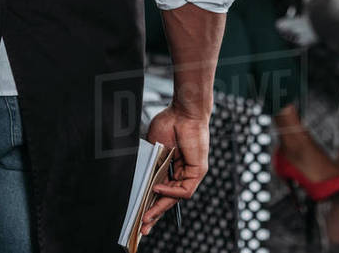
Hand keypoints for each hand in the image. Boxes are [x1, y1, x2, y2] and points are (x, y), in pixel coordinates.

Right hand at [140, 105, 209, 235]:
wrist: (183, 111)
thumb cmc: (169, 124)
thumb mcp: (154, 150)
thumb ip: (150, 167)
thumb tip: (142, 183)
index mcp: (171, 167)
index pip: (161, 192)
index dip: (150, 204)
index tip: (139, 216)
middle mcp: (182, 172)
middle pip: (169, 200)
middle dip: (155, 214)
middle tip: (143, 227)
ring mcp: (192, 173)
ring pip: (176, 198)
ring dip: (160, 208)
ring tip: (146, 216)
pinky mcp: (199, 171)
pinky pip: (185, 190)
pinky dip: (170, 192)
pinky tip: (158, 190)